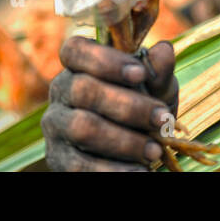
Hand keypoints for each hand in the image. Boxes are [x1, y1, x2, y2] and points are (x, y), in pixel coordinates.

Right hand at [42, 36, 178, 171]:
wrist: (136, 148)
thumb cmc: (144, 107)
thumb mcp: (156, 88)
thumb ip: (158, 70)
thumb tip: (163, 50)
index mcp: (79, 65)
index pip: (76, 50)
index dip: (105, 60)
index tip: (140, 74)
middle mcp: (60, 91)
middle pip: (83, 90)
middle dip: (128, 106)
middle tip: (161, 119)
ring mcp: (55, 126)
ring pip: (81, 127)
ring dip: (124, 140)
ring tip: (154, 150)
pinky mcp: (57, 159)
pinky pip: (79, 164)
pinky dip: (113, 169)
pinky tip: (139, 170)